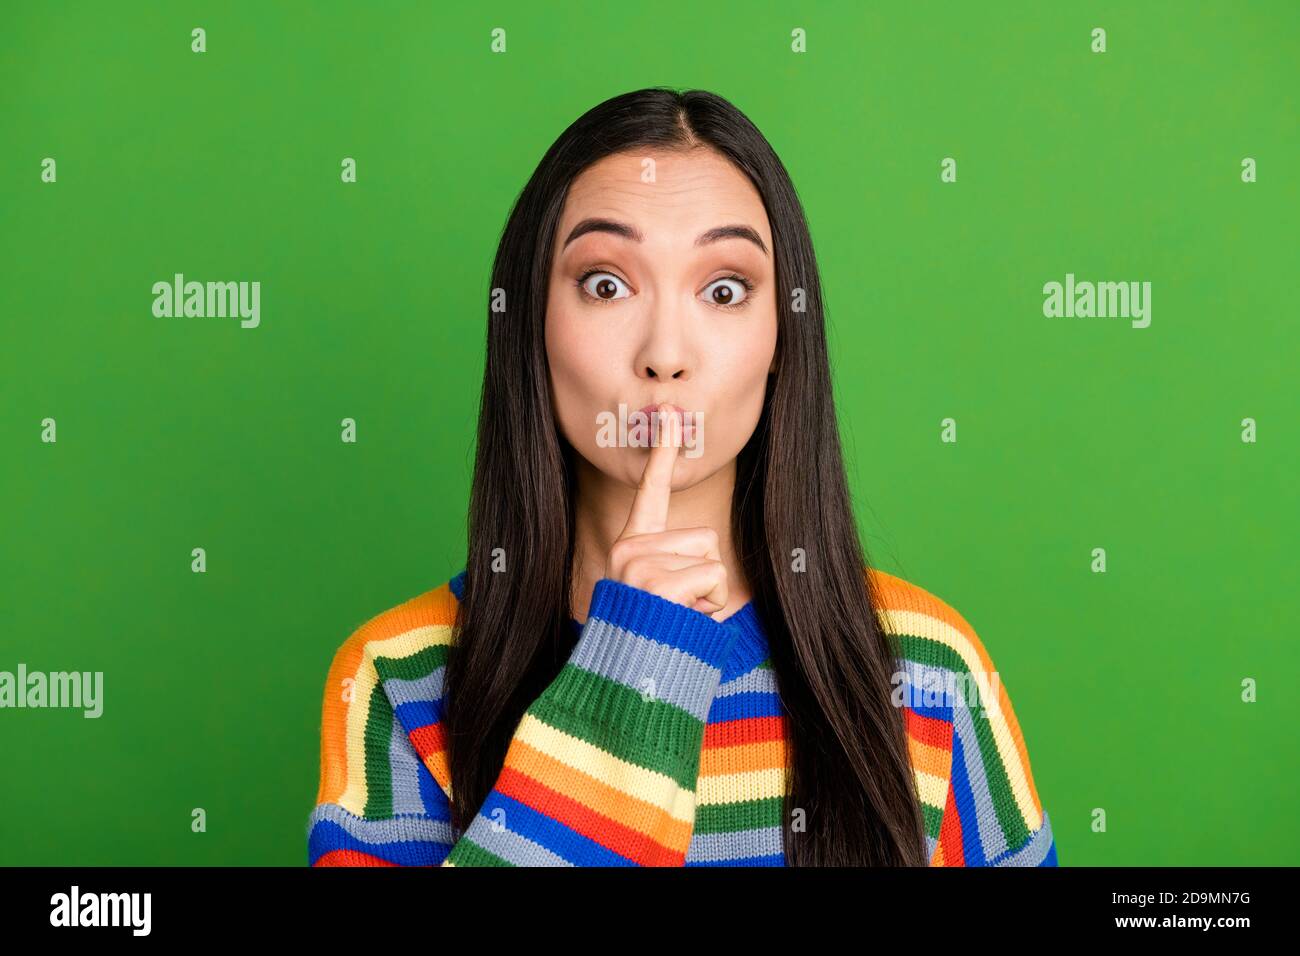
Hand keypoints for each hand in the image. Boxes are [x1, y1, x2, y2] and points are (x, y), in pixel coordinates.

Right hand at [604, 403, 728, 618]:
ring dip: (710, 594)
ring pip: (712, 558)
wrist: (628, 680)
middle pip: (704, 538)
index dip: (662, 451)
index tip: (672, 414)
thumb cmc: (655, 639)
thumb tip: (707, 563)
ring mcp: (639, 564)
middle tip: (679, 608)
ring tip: (679, 616)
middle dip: (707, 578)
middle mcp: (629, 549)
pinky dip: (710, 606)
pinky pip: (712, 578)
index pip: (650, 492)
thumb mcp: (662, 596)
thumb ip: (678, 569)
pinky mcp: (655, 580)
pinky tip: (682, 620)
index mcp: (632, 547)